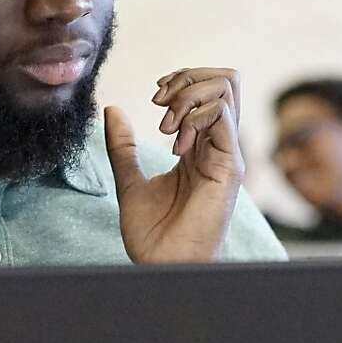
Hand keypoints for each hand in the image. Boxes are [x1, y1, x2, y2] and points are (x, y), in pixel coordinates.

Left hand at [105, 67, 245, 263]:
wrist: (162, 264)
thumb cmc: (153, 234)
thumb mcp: (129, 179)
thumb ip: (123, 146)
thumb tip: (112, 110)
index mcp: (200, 147)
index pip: (210, 90)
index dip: (182, 80)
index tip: (153, 96)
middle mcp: (219, 146)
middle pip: (225, 81)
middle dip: (187, 77)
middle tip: (158, 100)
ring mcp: (227, 155)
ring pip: (226, 90)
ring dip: (188, 95)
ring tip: (165, 124)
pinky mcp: (229, 167)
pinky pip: (222, 116)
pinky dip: (194, 116)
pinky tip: (174, 143)